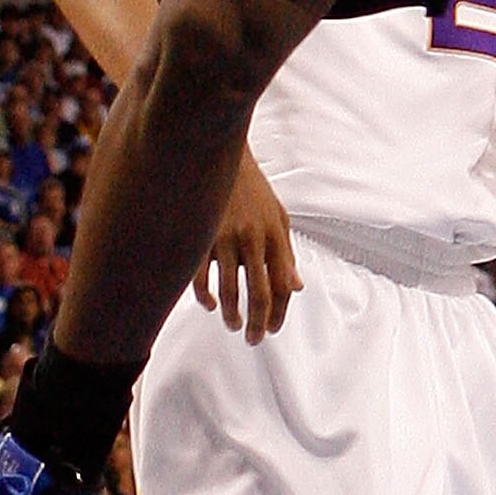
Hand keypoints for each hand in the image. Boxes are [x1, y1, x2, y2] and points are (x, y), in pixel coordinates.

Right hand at [194, 150, 301, 343]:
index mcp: (274, 234)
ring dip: (231, 315)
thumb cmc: (252, 191)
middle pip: (258, 293)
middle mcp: (251, 239)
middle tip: (255, 339)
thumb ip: (286, 254)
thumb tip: (296, 288)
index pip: (281, 284)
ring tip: (234, 324)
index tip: (273, 328)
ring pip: (228, 291)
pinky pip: (200, 278)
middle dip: (258, 323)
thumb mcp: (278, 218)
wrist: (221, 155)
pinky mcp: (199, 237)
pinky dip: (204, 297)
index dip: (278, 311)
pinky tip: (209, 305)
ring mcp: (223, 239)